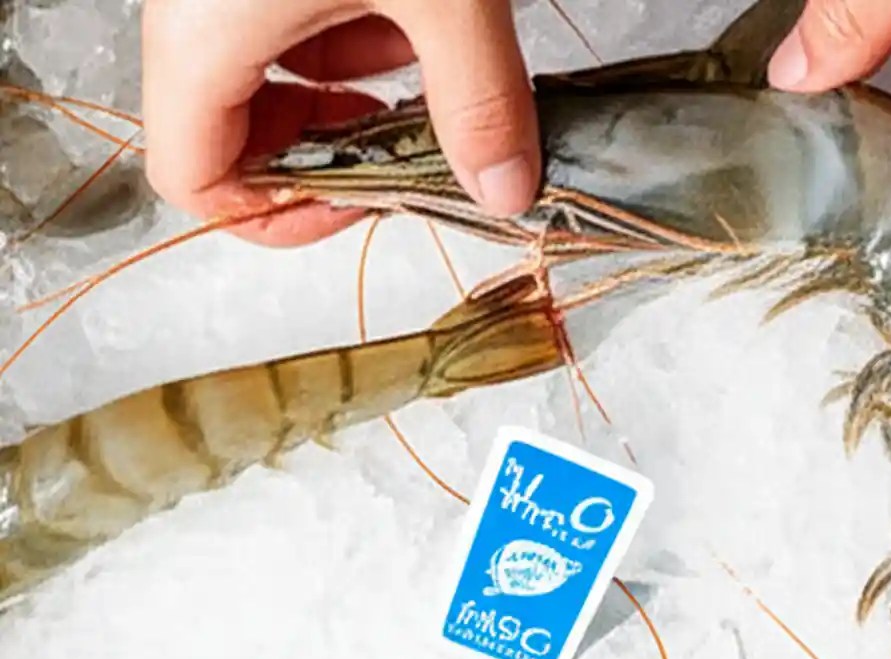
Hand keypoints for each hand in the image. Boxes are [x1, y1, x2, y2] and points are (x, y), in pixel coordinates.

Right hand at [141, 0, 540, 245]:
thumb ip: (479, 100)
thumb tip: (505, 187)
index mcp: (205, 37)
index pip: (195, 179)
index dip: (278, 217)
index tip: (358, 205)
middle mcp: (199, 11)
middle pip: (233, 131)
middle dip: (327, 156)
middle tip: (401, 158)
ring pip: (274, 73)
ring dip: (355, 97)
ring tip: (433, 87)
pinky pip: (297, 18)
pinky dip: (358, 38)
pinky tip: (425, 31)